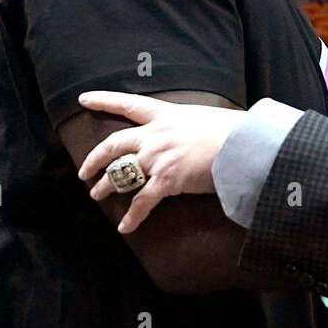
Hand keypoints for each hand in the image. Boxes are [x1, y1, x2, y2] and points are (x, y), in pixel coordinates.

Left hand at [76, 91, 248, 233]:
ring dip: (106, 186)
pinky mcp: (166, 180)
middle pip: (114, 144)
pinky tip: (124, 227)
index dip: (104, 101)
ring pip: (121, 173)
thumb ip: (188, 125)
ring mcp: (158, 157)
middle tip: (85, 170)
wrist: (243, 143)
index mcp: (165, 115)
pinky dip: (132, 216)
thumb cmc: (232, 130)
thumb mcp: (204, 117)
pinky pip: (142, 201)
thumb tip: (191, 133)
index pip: (129, 104)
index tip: (84, 100)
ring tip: (97, 194)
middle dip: (95, 159)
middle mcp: (155, 135)